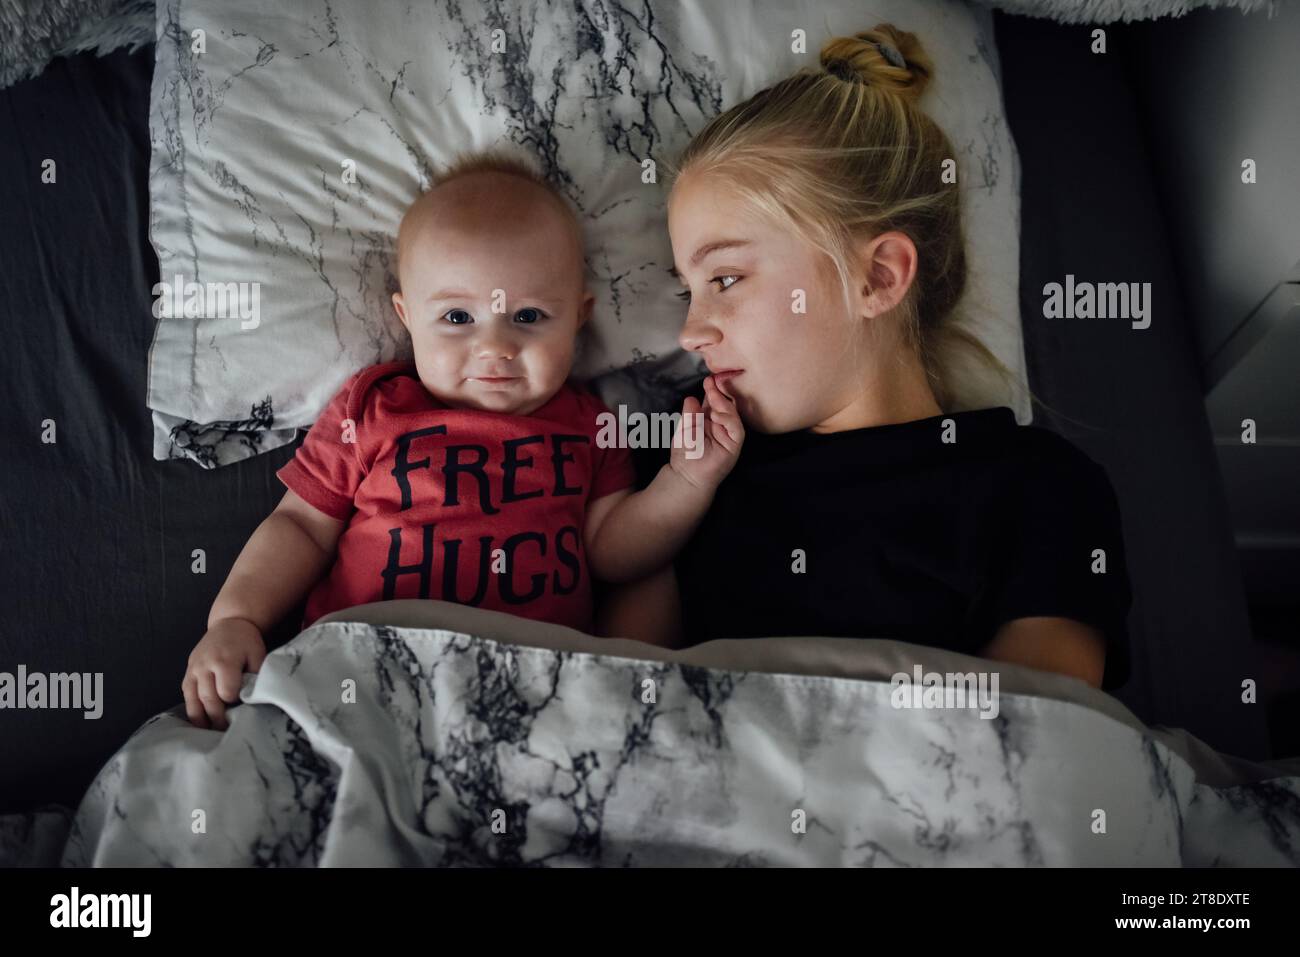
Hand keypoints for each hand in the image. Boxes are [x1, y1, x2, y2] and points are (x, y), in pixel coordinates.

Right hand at [182, 617, 266, 730]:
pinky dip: (192, 710)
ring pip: (193, 701)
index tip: (242, 712)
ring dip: (202, 720)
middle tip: (227, 733)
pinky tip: (200, 723)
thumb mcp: (258, 654)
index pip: (227, 692)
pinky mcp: (187, 673)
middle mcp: (204, 666)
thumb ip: (256, 676)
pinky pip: (187, 695)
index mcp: (224, 661)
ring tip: (211, 734)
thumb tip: (255, 700)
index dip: (235, 703)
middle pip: (208, 700)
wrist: (229, 623)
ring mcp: (193, 670)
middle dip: (217, 719)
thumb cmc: (246, 642)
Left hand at [669, 374, 743, 491]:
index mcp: (710, 420)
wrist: (685, 475)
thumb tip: (692, 397)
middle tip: (712, 381)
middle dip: (720, 392)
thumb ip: (690, 413)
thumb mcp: (685, 427)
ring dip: (723, 403)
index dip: (713, 390)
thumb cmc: (685, 453)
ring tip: (713, 395)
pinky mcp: (734, 446)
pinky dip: (728, 419)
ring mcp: (729, 436)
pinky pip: (736, 429)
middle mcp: (722, 426)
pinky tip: (716, 415)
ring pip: (733, 415)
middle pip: (726, 406)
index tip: (708, 380)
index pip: (714, 402)